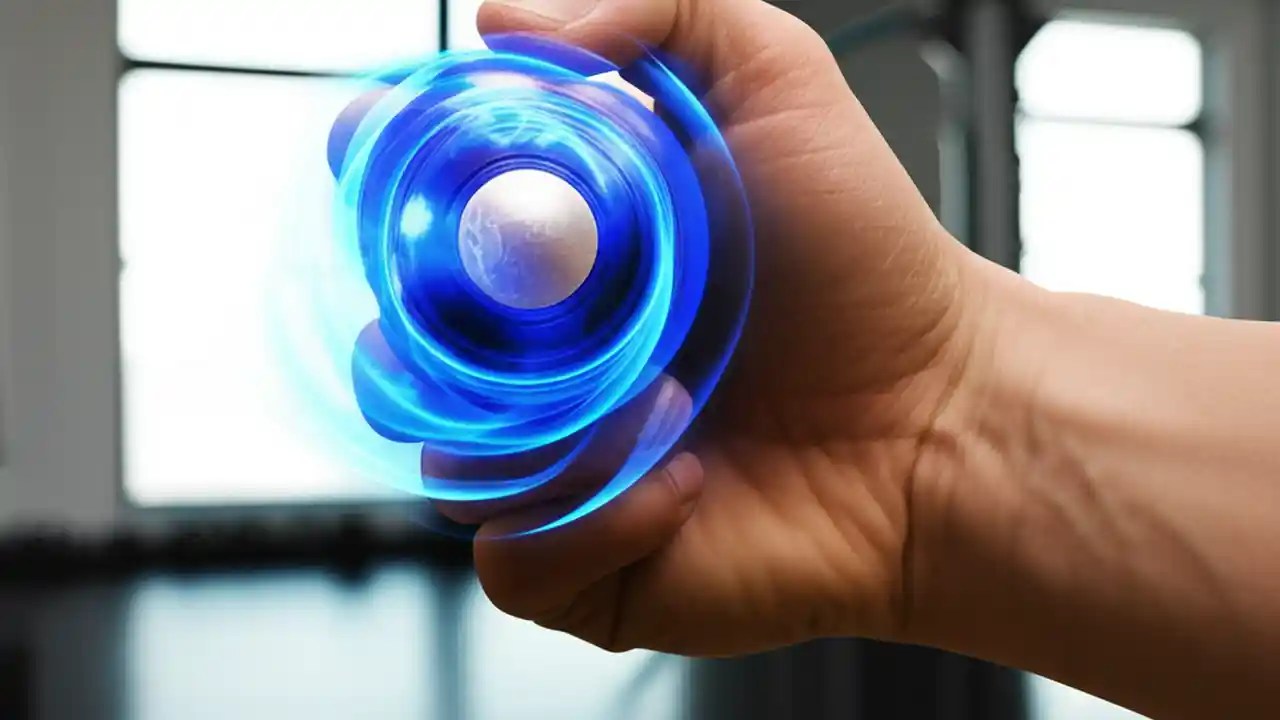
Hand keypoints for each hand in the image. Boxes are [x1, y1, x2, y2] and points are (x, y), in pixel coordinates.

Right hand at [445, 0, 987, 655]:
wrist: (940, 421)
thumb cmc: (865, 266)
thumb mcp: (778, 88)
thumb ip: (657, 14)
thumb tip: (506, 18)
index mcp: (564, 255)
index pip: (422, 220)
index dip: (381, 183)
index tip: (371, 147)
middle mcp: (547, 360)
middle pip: (404, 346)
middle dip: (412, 326)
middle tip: (497, 310)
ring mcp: (560, 461)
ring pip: (446, 459)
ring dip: (540, 428)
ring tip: (661, 397)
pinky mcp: (588, 559)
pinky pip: (514, 556)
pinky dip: (586, 517)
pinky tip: (679, 481)